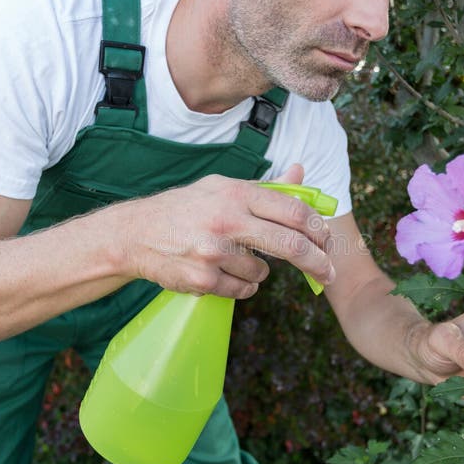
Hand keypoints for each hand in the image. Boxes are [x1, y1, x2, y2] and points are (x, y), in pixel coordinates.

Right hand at [114, 164, 334, 298]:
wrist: (134, 234)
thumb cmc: (184, 209)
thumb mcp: (222, 188)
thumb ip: (266, 186)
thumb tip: (301, 172)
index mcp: (236, 193)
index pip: (293, 211)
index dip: (318, 229)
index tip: (328, 241)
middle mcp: (227, 220)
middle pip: (291, 246)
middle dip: (317, 263)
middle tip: (327, 273)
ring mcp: (215, 252)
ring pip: (262, 273)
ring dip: (258, 272)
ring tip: (233, 259)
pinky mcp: (204, 279)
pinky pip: (242, 291)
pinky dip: (240, 286)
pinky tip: (219, 272)